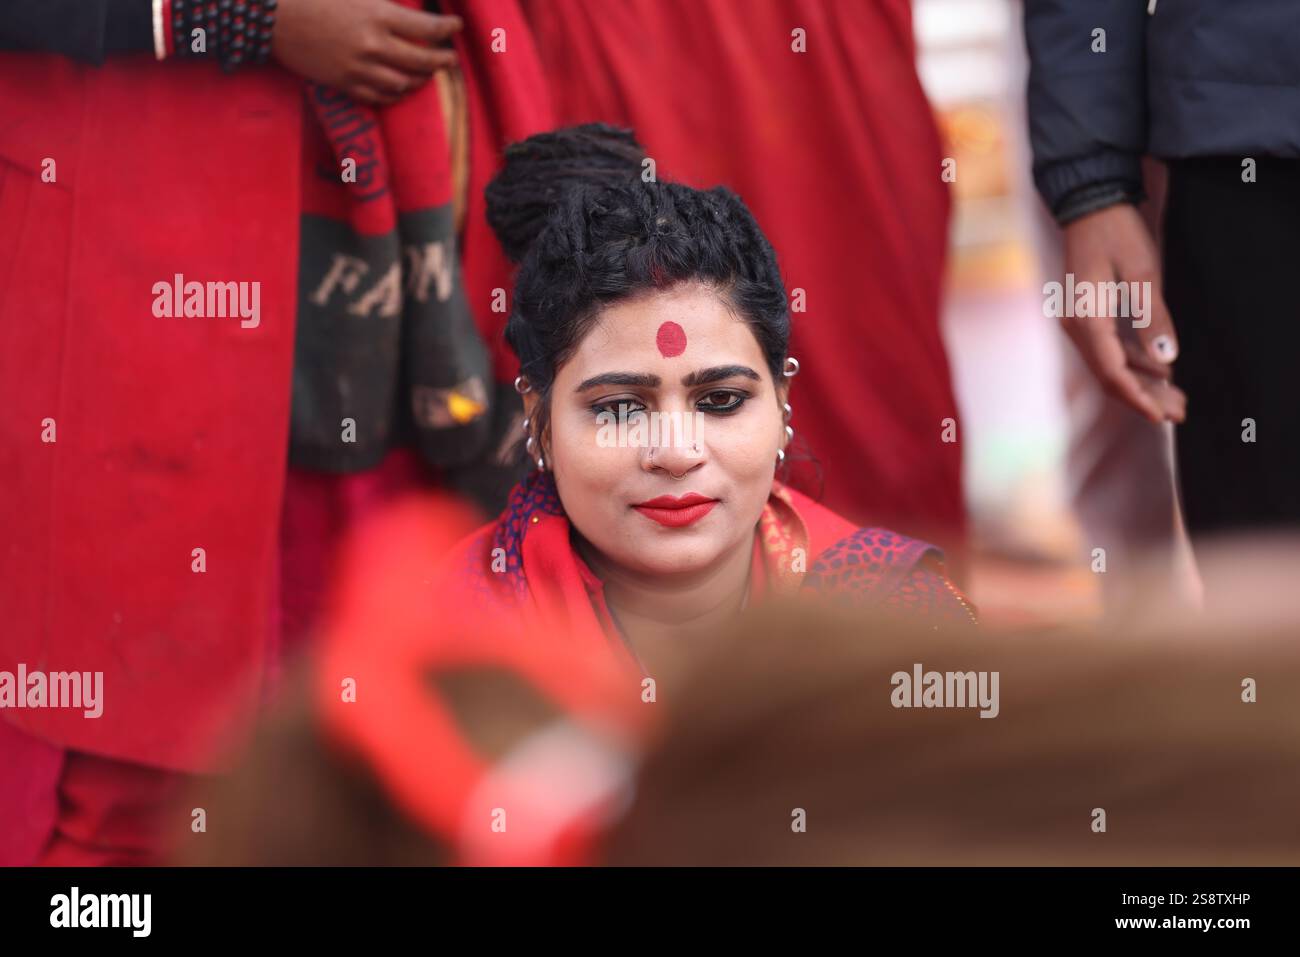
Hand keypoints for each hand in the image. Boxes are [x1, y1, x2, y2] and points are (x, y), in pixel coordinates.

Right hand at [271, 0, 460, 105]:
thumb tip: (408, 7)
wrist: (272, 16)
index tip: (455, 27)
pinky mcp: (344, 84)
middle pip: (422, 61)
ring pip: (404, 84)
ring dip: (420, 80)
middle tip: (450, 58)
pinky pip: (380, 97)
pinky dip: (395, 94)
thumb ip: (384, 1)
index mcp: (377, 14)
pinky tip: (401, 87)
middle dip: (442, 60)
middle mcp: (373, 45)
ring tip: (427, 74)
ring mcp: (359, 68)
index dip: (446, 28)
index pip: (426, 27)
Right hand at [1060, 203, 1185, 423]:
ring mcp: (1078, 323)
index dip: (1137, 396)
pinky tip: (1157, 369)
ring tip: (1175, 397)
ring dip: (1141, 382)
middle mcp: (1076, 327)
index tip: (1162, 416)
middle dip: (1144, 396)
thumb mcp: (1142, 271)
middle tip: (1179, 412)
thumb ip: (1153, 317)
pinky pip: (1108, 349)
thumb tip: (1167, 359)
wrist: (1090, 205)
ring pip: (1109, 365)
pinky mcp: (1086, 316)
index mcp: (1086, 319)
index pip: (1111, 370)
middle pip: (1109, 374)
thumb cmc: (1115, 232)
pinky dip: (1133, 362)